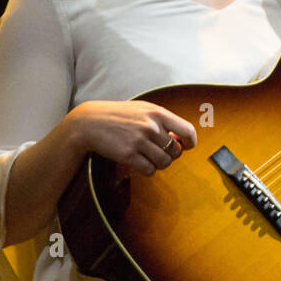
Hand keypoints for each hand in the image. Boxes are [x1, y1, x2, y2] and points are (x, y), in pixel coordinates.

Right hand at [66, 100, 196, 175]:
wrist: (90, 122)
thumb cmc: (120, 116)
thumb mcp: (143, 110)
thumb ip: (162, 121)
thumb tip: (180, 140)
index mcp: (157, 113)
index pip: (187, 131)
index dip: (190, 142)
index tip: (186, 146)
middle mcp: (151, 126)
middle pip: (176, 151)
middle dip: (171, 155)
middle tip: (160, 152)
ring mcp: (139, 141)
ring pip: (164, 163)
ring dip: (160, 164)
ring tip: (150, 158)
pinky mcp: (128, 155)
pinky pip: (149, 170)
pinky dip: (148, 170)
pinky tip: (140, 163)